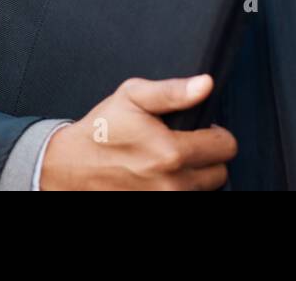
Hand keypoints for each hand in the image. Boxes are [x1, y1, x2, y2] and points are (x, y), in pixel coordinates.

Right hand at [39, 74, 236, 189]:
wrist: (69, 166)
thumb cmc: (101, 130)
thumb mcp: (133, 97)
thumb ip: (173, 91)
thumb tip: (205, 84)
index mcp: (171, 153)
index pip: (226, 147)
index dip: (216, 134)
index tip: (202, 131)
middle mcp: (171, 185)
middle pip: (219, 174)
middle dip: (207, 158)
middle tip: (184, 147)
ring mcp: (163, 202)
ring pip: (204, 191)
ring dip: (194, 178)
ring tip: (169, 164)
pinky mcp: (153, 210)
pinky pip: (185, 201)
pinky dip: (178, 189)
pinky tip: (161, 179)